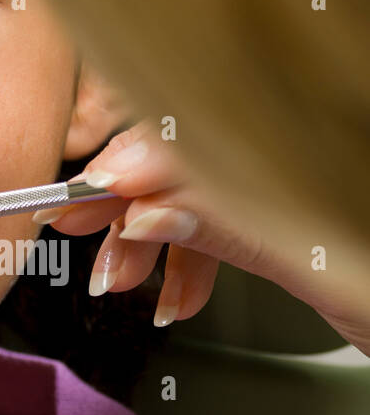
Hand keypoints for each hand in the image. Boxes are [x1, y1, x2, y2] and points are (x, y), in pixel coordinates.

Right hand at [40, 120, 369, 356]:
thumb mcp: (337, 275)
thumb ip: (242, 230)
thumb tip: (150, 206)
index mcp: (316, 135)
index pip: (213, 122)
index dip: (142, 151)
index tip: (90, 190)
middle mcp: (298, 143)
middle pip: (195, 142)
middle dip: (129, 191)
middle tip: (77, 227)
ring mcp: (291, 174)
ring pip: (197, 180)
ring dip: (149, 231)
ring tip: (117, 277)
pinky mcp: (289, 206)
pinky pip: (220, 212)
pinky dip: (187, 253)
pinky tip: (170, 292)